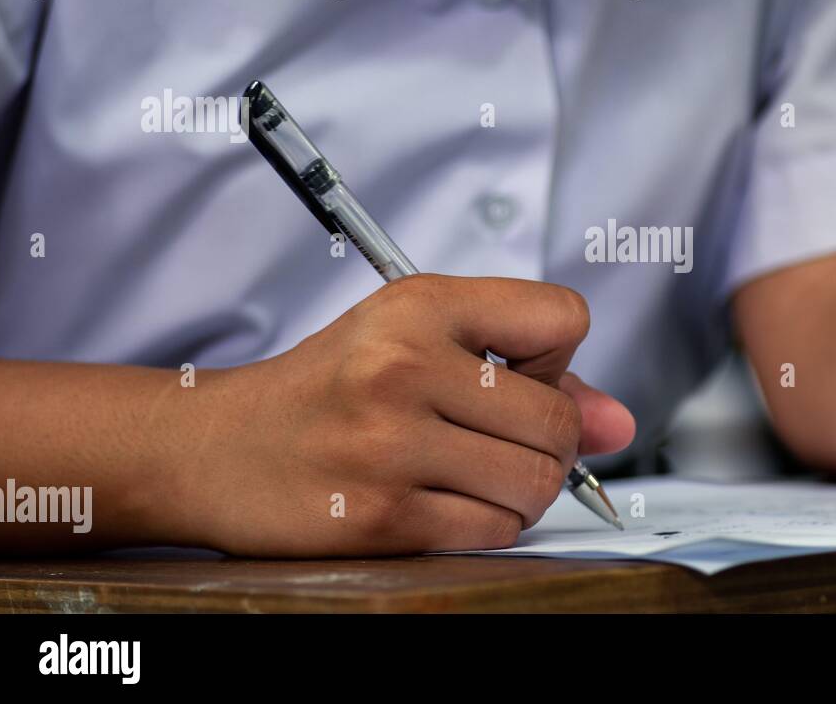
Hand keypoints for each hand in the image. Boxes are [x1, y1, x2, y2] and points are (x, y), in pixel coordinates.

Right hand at [165, 275, 634, 556]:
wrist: (214, 449)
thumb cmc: (330, 389)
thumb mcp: (416, 341)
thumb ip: (527, 371)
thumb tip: (620, 424)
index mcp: (418, 305)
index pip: (564, 316)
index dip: (554, 358)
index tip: (514, 375)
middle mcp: (403, 366)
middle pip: (559, 419)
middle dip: (546, 441)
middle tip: (494, 438)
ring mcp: (390, 445)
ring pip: (537, 482)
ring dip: (522, 490)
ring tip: (471, 472)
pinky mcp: (381, 517)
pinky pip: (495, 530)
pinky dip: (487, 524)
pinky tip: (442, 502)